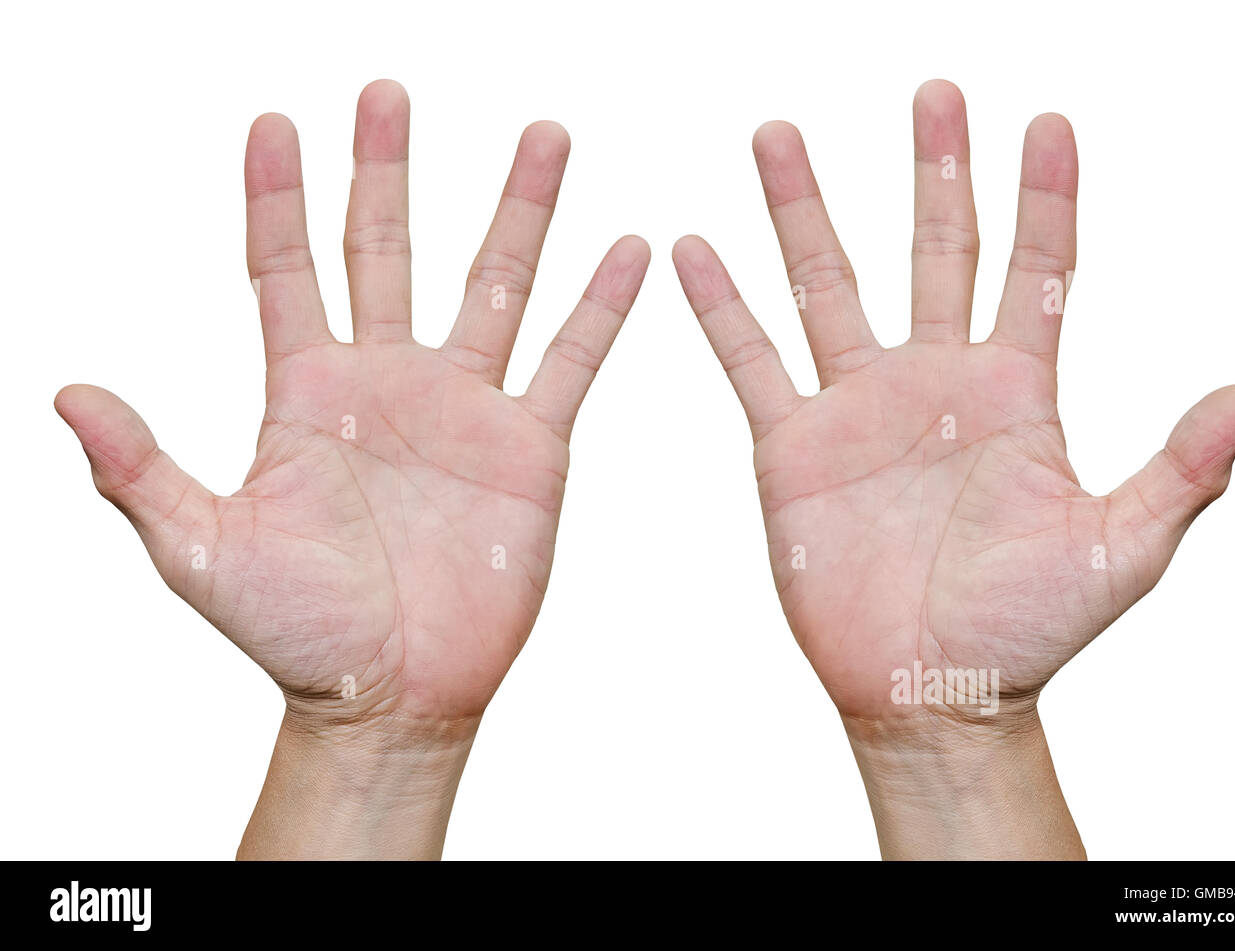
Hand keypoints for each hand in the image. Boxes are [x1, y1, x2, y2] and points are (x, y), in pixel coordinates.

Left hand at [56, 80, 648, 856]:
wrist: (393, 697)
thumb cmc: (296, 635)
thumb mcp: (202, 552)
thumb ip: (143, 471)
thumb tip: (66, 393)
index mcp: (306, 394)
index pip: (286, 270)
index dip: (276, 197)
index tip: (274, 122)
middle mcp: (388, 384)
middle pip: (387, 251)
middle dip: (387, 171)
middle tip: (388, 94)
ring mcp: (465, 409)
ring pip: (495, 285)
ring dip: (519, 210)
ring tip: (544, 135)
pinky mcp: (530, 448)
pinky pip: (571, 362)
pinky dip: (600, 307)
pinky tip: (630, 249)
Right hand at [673, 80, 1234, 855]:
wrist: (928, 693)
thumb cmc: (1026, 632)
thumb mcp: (1121, 552)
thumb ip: (1178, 472)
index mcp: (1014, 395)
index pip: (1036, 271)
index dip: (1045, 197)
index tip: (1047, 122)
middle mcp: (934, 384)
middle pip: (934, 250)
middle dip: (936, 171)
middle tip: (933, 94)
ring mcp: (857, 409)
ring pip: (826, 286)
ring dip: (803, 210)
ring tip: (779, 135)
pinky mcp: (792, 448)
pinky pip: (752, 362)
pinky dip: (721, 307)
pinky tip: (692, 248)